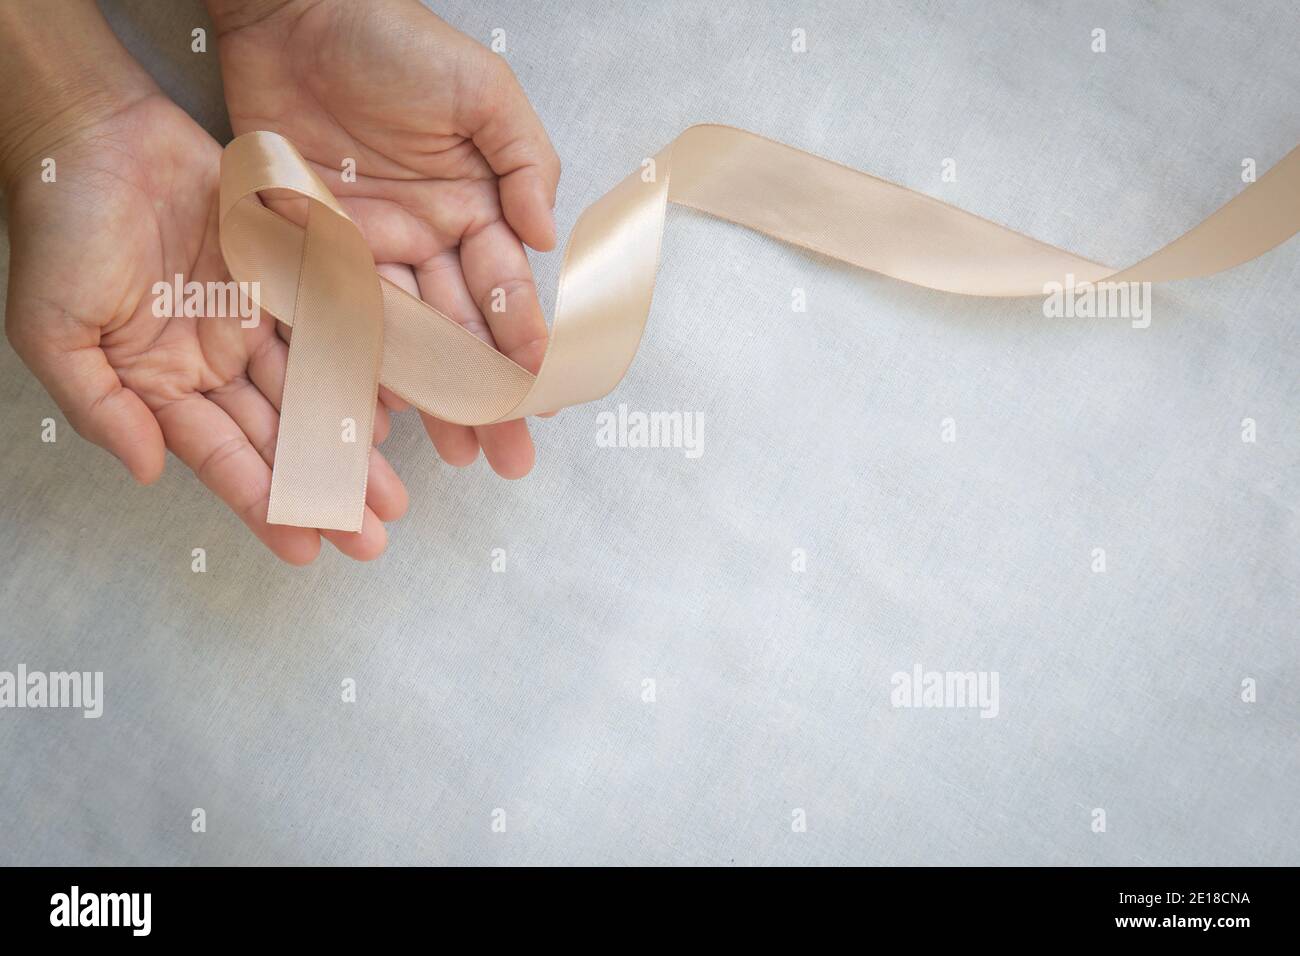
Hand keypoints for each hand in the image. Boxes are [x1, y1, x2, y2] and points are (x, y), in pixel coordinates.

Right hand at [3, 89, 406, 563]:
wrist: (96, 134)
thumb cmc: (62, 228)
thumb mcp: (55, 330)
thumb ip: (102, 406)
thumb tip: (147, 472)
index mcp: (162, 383)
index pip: (224, 457)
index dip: (266, 504)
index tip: (308, 551)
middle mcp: (216, 361)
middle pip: (283, 439)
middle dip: (327, 491)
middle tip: (374, 539)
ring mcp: (255, 321)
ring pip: (317, 394)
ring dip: (355, 446)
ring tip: (395, 496)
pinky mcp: (288, 276)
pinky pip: (337, 329)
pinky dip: (366, 370)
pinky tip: (398, 413)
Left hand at [208, 0, 561, 477]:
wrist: (294, 10)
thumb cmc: (395, 39)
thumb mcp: (481, 91)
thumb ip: (525, 161)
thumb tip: (546, 238)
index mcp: (474, 208)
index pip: (505, 289)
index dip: (524, 344)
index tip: (542, 396)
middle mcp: (425, 240)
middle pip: (459, 333)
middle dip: (486, 397)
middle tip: (508, 458)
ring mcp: (366, 250)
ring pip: (402, 340)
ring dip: (430, 400)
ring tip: (455, 458)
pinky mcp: (307, 249)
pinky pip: (333, 320)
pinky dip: (355, 366)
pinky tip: (379, 414)